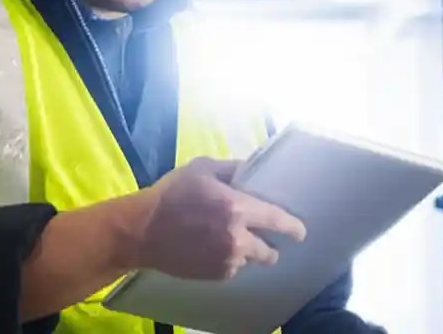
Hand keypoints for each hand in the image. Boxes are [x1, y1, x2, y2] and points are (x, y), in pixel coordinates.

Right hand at [130, 157, 306, 279]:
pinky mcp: (215, 274)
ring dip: (245, 251)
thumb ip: (232, 169)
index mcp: (236, 208)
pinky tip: (212, 248)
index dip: (292, 227)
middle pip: (269, 251)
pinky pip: (231, 267)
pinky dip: (228, 259)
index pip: (277, 220)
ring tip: (228, 240)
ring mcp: (226, 260)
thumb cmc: (171, 195)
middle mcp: (236, 238)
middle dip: (271, 246)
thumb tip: (254, 168)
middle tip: (265, 240)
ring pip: (249, 259)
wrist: (142, 231)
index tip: (300, 231)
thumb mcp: (201, 169)